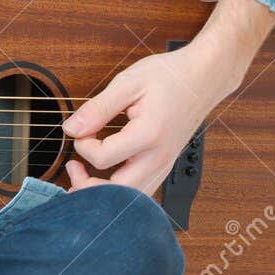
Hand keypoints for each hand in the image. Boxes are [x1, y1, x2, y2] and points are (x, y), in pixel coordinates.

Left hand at [60, 0, 274, 196]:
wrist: (204, 77)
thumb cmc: (170, 76)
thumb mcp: (128, 83)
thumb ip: (98, 109)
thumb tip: (71, 129)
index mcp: (149, 134)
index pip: (103, 158)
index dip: (82, 146)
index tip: (80, 130)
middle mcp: (159, 157)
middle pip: (118, 194)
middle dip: (88, 186)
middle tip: (73, 168)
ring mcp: (165, 164)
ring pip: (132, 199)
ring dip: (105, 193)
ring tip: (86, 175)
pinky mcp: (166, 165)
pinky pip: (142, 190)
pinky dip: (120, 190)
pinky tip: (108, 174)